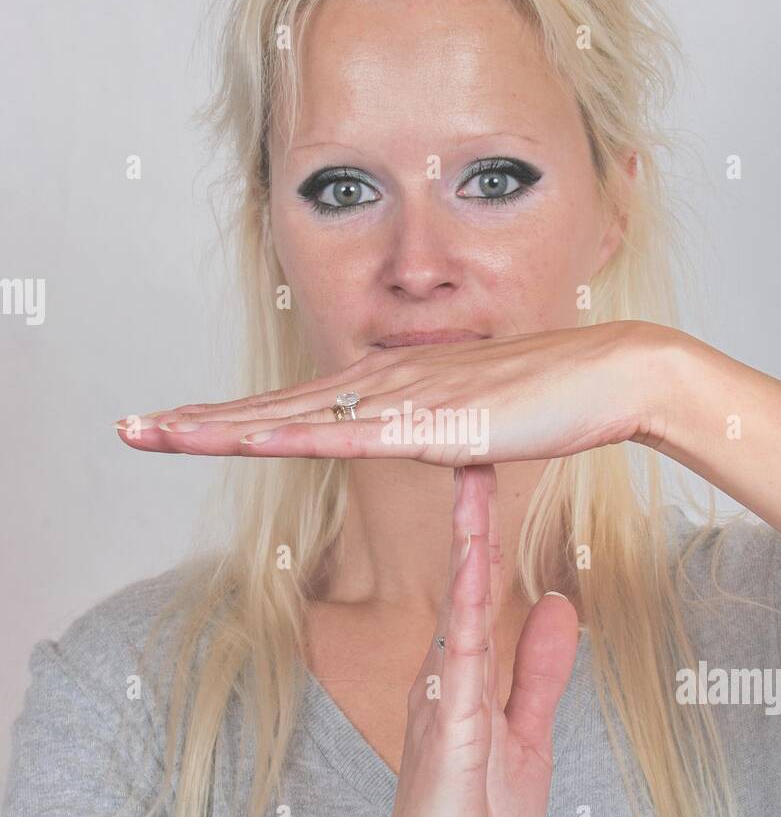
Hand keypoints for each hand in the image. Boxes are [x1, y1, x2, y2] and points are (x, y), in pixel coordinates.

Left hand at [113, 321, 672, 465]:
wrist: (615, 374)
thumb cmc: (555, 398)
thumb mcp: (478, 424)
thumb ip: (439, 431)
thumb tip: (426, 442)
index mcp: (390, 387)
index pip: (294, 406)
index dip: (230, 418)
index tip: (176, 428)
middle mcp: (383, 383)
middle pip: (273, 405)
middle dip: (196, 421)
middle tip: (128, 427)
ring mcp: (403, 398)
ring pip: (291, 416)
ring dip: (218, 427)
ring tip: (154, 433)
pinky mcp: (432, 423)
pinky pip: (347, 435)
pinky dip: (288, 435)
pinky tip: (241, 439)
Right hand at [355, 462, 578, 816]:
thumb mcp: (523, 737)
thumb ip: (537, 673)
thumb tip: (558, 605)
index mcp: (462, 678)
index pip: (479, 588)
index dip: (487, 530)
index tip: (495, 472)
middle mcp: (444, 680)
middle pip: (461, 582)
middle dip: (471, 513)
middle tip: (477, 439)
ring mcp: (442, 706)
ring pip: (457, 608)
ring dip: (467, 544)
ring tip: (472, 480)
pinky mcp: (448, 739)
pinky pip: (459, 665)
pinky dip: (466, 613)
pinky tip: (475, 573)